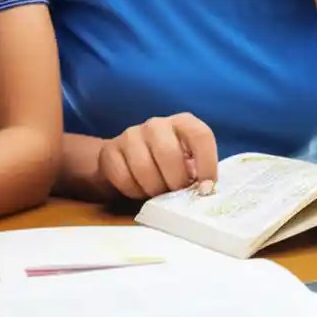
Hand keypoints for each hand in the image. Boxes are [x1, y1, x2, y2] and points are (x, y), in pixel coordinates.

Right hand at [99, 114, 217, 199]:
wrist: (128, 158)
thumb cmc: (168, 163)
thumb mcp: (188, 162)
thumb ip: (198, 171)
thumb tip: (205, 189)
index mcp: (183, 123)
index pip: (201, 136)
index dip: (207, 163)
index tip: (206, 187)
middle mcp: (157, 124)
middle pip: (169, 153)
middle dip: (175, 181)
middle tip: (176, 193)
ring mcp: (131, 134)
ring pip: (143, 167)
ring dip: (154, 188)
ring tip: (158, 193)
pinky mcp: (110, 150)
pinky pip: (123, 177)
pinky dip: (134, 191)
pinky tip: (140, 190)